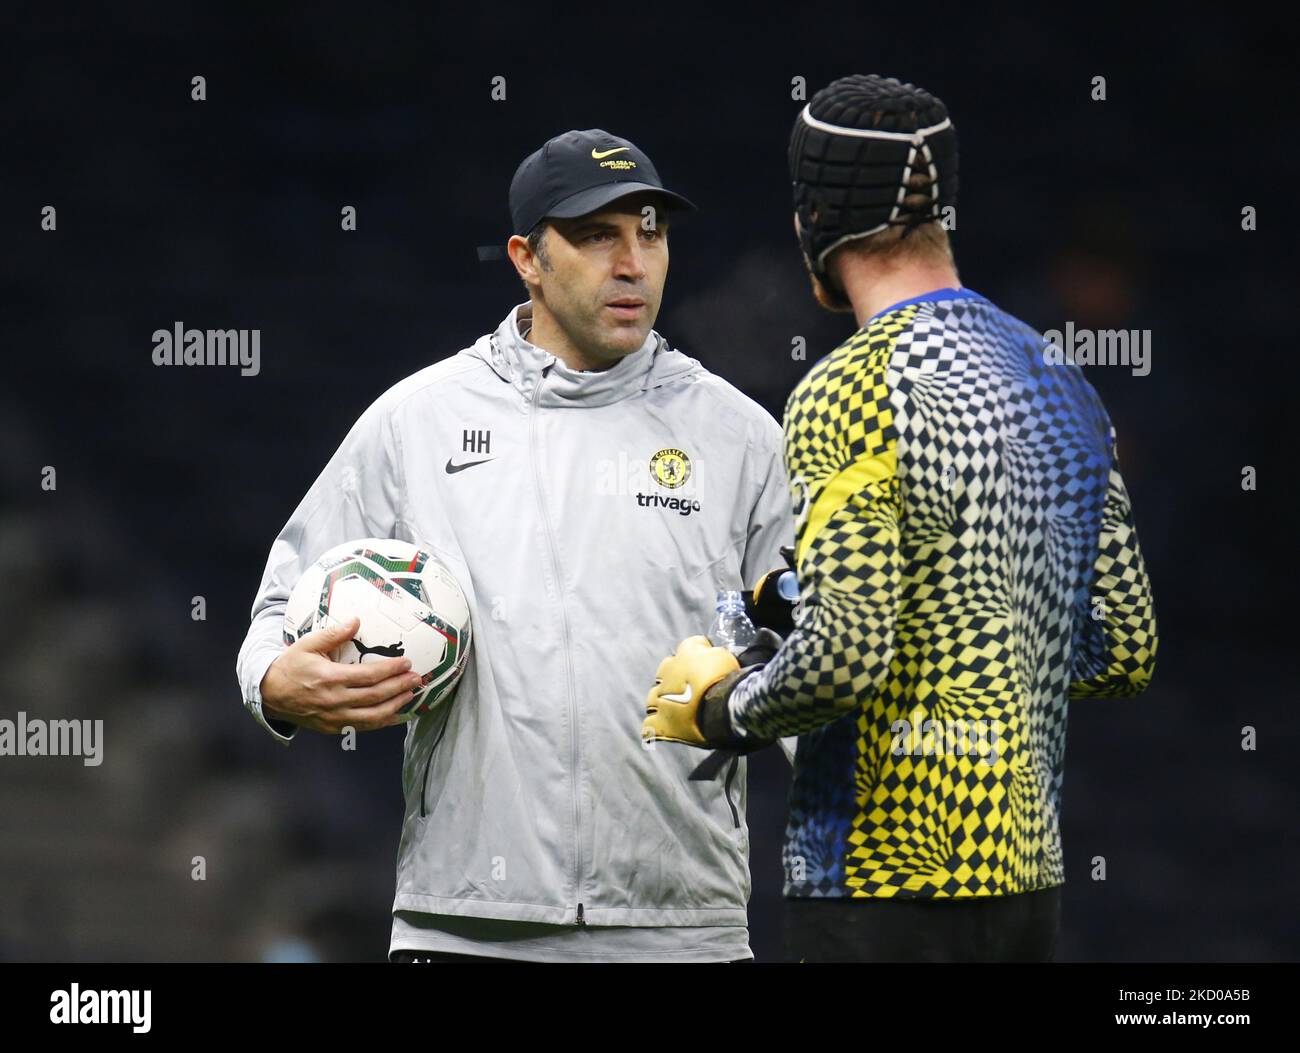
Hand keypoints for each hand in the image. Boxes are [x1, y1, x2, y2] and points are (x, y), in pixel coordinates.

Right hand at [260, 617, 423, 733]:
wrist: (270, 694)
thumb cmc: (290, 666)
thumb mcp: (307, 645)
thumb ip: (333, 634)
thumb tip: (356, 621)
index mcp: (330, 678)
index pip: (369, 676)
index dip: (390, 670)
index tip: (406, 662)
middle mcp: (335, 701)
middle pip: (375, 696)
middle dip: (400, 687)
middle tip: (416, 678)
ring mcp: (334, 717)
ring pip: (372, 716)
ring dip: (395, 706)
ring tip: (411, 695)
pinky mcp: (333, 728)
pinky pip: (362, 727)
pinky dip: (382, 722)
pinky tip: (396, 715)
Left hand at [643, 636, 738, 746]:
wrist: (726, 707)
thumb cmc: (732, 679)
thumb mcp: (735, 655)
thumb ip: (735, 649)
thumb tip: (755, 638)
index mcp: (688, 651)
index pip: (692, 645)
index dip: (701, 651)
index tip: (711, 659)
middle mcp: (669, 670)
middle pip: (667, 669)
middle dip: (676, 675)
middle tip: (691, 685)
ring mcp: (661, 696)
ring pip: (654, 694)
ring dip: (662, 697)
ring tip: (674, 706)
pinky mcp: (662, 721)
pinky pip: (650, 724)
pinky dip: (655, 725)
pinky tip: (660, 729)